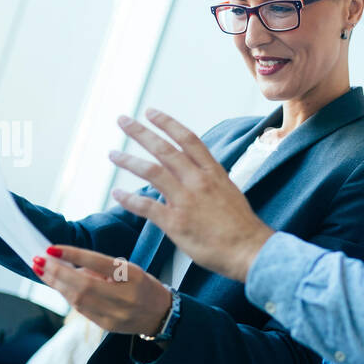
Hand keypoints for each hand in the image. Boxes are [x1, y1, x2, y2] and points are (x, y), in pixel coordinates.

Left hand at [34, 245, 171, 336]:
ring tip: (42, 271)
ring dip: (56, 284)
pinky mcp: (107, 325)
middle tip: (39, 260)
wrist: (161, 315)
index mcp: (134, 276)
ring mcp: (116, 314)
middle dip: (56, 272)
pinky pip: (81, 309)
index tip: (52, 248)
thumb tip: (67, 263)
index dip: (73, 255)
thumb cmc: (143, 287)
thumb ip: (100, 267)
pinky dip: (67, 295)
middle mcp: (126, 297)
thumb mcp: (129, 270)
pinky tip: (57, 285)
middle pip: (83, 285)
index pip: (99, 263)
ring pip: (78, 299)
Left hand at [107, 109, 274, 281]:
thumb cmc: (242, 227)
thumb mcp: (230, 193)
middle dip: (141, 132)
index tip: (151, 113)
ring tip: (113, 154)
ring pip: (151, 172)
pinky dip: (129, 199)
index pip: (187, 139)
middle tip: (123, 120)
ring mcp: (186, 200)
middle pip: (164, 149)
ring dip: (129, 161)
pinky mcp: (176, 222)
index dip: (167, 124)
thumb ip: (210, 182)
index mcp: (213, 173)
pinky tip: (117, 193)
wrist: (250, 250)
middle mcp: (198, 181)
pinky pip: (146, 206)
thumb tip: (196, 178)